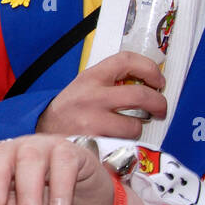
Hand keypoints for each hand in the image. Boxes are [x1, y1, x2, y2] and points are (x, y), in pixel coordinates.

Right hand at [36, 51, 167, 139]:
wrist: (44, 137)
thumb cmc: (69, 113)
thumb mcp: (84, 87)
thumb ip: (110, 82)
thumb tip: (146, 84)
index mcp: (91, 77)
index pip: (126, 60)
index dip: (149, 69)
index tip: (158, 81)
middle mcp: (92, 95)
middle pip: (140, 95)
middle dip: (159, 104)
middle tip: (160, 109)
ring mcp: (92, 119)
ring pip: (134, 124)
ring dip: (138, 129)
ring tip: (129, 128)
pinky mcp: (94, 141)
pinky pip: (123, 143)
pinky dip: (125, 144)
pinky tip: (117, 141)